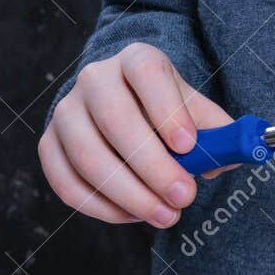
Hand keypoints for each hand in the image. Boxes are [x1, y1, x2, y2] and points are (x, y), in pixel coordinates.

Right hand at [38, 42, 232, 226]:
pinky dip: (102, 208)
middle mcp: (95, 78)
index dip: (166, 109)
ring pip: (89, 156)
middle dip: (153, 166)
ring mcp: (67, 111)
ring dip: (130, 194)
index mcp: (135, 59)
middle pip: (116, 119)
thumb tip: (225, 159)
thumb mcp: (192, 108)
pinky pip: (68, 183)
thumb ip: (215, 132)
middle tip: (184, 196)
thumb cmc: (163, 109)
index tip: (188, 146)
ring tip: (165, 214)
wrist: (121, 103)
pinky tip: (134, 214)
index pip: (146, 72)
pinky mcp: (49, 145)